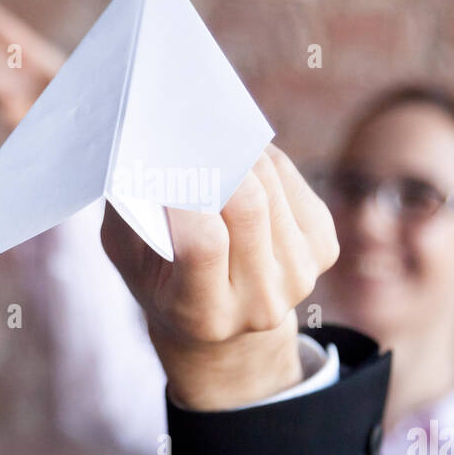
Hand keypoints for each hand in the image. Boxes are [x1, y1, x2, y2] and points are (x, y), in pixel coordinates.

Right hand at [100, 145, 339, 410]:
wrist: (221, 324)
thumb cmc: (160, 277)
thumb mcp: (130, 258)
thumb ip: (132, 212)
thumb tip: (143, 146)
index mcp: (205, 314)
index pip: (203, 245)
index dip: (184, 196)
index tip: (162, 159)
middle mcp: (261, 302)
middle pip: (246, 206)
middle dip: (216, 160)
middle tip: (189, 131)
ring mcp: (299, 276)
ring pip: (269, 182)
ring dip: (237, 151)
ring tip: (207, 141)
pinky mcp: (323, 248)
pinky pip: (288, 179)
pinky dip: (260, 159)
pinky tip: (237, 162)